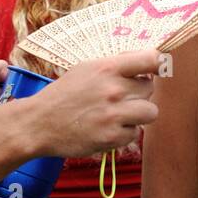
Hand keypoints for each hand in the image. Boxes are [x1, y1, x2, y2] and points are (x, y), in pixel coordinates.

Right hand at [27, 50, 161, 158]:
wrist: (38, 123)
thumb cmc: (64, 94)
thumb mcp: (86, 68)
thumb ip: (116, 65)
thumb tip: (147, 61)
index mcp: (108, 68)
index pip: (151, 60)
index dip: (159, 64)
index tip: (158, 69)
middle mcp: (114, 90)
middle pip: (150, 89)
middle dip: (139, 93)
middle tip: (120, 97)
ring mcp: (114, 115)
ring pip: (150, 112)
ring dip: (138, 114)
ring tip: (120, 114)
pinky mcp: (112, 137)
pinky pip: (135, 134)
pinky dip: (124, 133)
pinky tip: (107, 128)